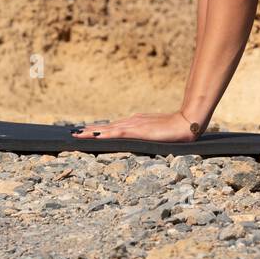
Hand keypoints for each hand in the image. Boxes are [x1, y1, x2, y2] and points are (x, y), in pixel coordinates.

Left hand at [69, 111, 200, 142]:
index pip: (113, 127)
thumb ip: (147, 132)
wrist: (186, 122)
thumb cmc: (175, 128)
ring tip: (77, 134)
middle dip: (89, 130)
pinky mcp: (138, 131)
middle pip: (106, 127)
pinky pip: (118, 133)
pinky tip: (96, 136)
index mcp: (135, 123)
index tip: (85, 131)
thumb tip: (139, 136)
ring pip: (108, 129)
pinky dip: (106, 134)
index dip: (98, 129)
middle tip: (73, 133)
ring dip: (92, 132)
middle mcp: (132, 122)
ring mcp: (134, 125)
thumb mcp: (157, 131)